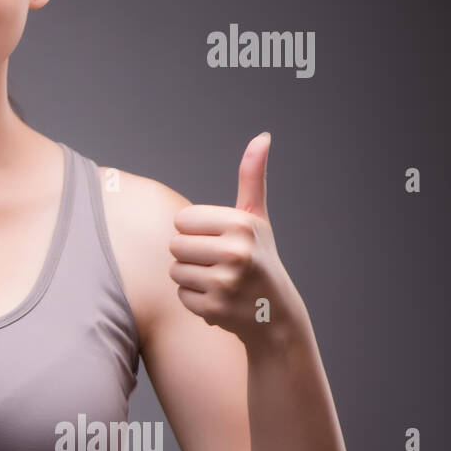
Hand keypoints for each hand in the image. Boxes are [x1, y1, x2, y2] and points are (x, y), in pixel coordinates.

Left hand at [168, 132, 300, 347]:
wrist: (276, 314)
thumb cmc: (260, 258)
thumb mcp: (256, 218)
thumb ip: (251, 177)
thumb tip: (262, 136)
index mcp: (241, 224)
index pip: (181, 221)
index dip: (195, 232)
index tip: (219, 241)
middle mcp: (236, 252)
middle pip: (175, 245)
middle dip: (191, 255)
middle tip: (220, 264)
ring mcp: (225, 282)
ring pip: (175, 271)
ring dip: (191, 278)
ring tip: (220, 281)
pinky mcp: (214, 308)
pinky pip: (181, 296)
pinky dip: (195, 300)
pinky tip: (220, 300)